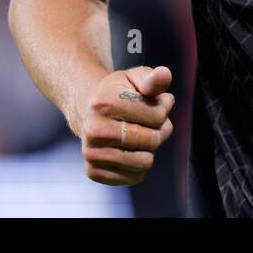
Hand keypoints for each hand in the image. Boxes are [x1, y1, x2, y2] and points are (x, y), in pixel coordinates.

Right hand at [75, 64, 174, 186]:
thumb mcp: (136, 77)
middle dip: (159, 130)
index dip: (163, 108)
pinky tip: (129, 149)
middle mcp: (94, 130)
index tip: (154, 102)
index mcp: (105, 102)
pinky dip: (139, 164)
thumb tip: (163, 75)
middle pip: (153, 140)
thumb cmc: (119, 93)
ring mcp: (92, 153)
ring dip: (149, 149)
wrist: (89, 111)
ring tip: (140, 134)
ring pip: (145, 162)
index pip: (157, 116)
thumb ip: (154, 77)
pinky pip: (135, 177)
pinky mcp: (93, 172)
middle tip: (149, 122)